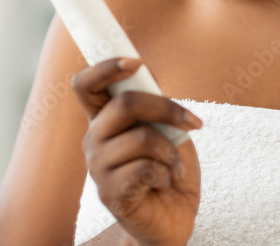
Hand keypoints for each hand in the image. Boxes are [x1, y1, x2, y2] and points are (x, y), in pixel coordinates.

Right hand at [71, 57, 202, 245]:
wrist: (173, 218)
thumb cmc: (168, 168)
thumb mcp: (166, 128)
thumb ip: (152, 103)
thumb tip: (145, 72)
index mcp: (105, 120)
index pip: (86, 85)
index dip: (105, 68)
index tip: (135, 62)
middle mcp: (94, 140)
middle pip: (125, 104)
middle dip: (167, 108)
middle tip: (193, 122)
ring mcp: (98, 168)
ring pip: (142, 138)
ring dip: (171, 151)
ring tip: (173, 166)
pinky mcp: (111, 194)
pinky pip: (146, 169)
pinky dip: (167, 173)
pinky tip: (164, 182)